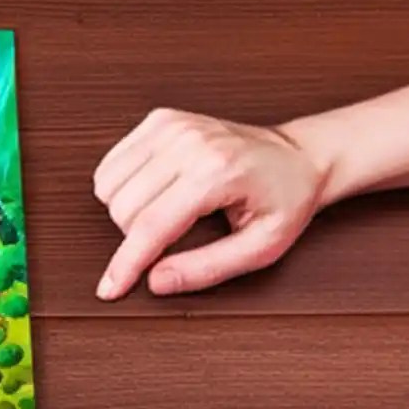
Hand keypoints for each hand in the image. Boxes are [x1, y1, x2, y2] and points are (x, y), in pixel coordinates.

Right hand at [92, 108, 326, 298]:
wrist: (299, 156)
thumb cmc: (285, 199)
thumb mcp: (261, 248)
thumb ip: (207, 269)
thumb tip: (157, 281)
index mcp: (217, 171)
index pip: (151, 226)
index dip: (126, 264)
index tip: (110, 288)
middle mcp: (190, 142)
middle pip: (124, 209)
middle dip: (135, 238)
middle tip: (170, 239)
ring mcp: (172, 126)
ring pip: (108, 186)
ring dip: (125, 211)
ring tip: (161, 214)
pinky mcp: (159, 120)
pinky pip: (110, 165)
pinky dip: (120, 187)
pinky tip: (150, 193)